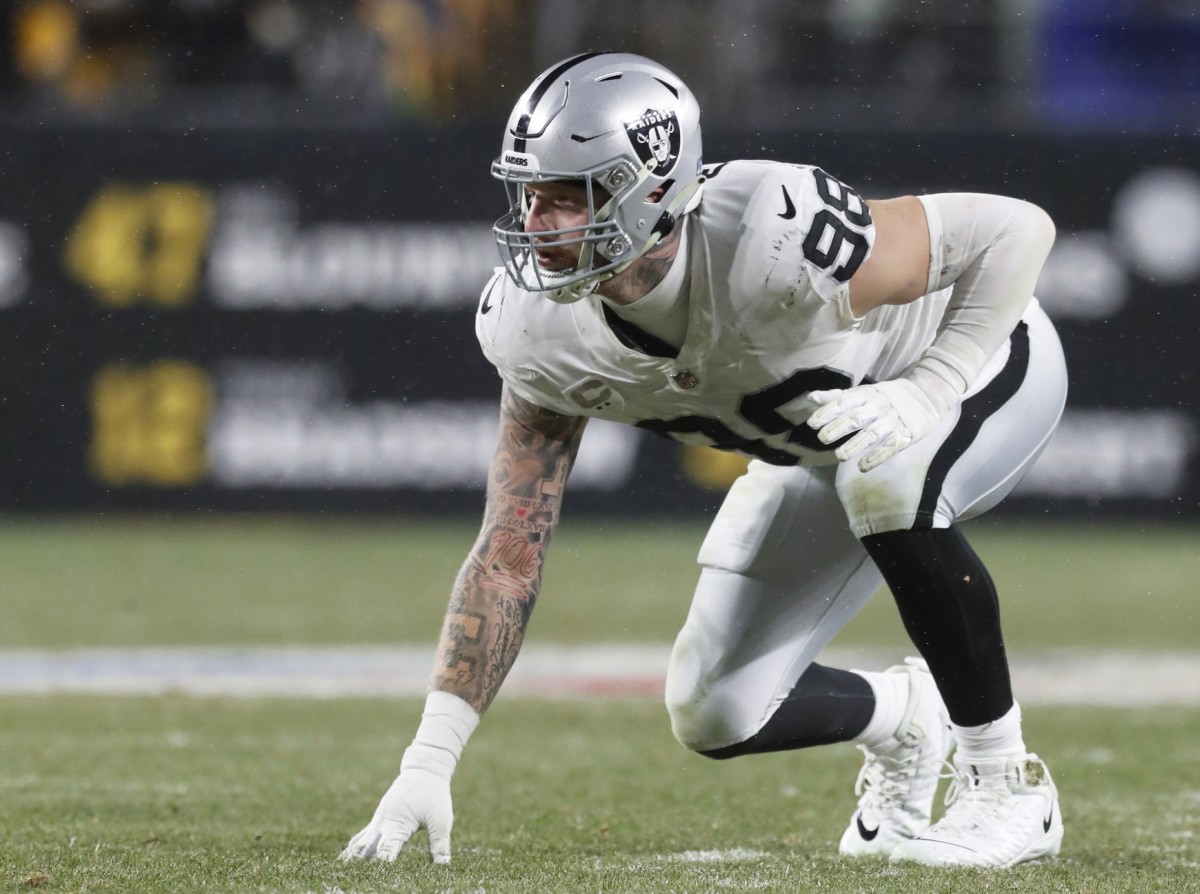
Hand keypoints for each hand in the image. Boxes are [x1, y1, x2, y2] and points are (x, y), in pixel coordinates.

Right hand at [340, 766, 454, 863]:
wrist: (424, 769)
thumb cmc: (434, 794)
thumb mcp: (441, 820)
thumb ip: (439, 844)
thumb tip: (443, 865)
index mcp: (399, 822)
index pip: (387, 848)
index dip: (382, 862)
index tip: (377, 874)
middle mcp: (384, 821)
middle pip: (367, 847)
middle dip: (361, 863)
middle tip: (354, 877)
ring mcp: (379, 819)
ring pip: (361, 841)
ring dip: (353, 857)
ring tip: (343, 871)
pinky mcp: (379, 818)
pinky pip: (363, 835)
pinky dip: (355, 847)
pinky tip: (348, 858)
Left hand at [806, 378, 947, 471]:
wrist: (927, 394)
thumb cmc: (887, 396)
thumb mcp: (864, 392)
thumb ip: (837, 397)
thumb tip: (812, 398)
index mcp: (867, 395)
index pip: (844, 402)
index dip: (827, 412)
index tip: (812, 423)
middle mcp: (878, 407)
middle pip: (856, 418)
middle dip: (838, 428)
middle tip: (822, 438)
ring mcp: (892, 421)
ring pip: (872, 434)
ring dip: (855, 445)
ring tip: (839, 456)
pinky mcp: (905, 435)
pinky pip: (890, 447)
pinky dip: (877, 457)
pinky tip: (863, 466)